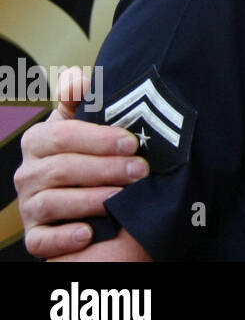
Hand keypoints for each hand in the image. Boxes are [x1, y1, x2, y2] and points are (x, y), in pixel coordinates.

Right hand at [13, 67, 150, 259]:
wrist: (85, 194)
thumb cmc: (90, 151)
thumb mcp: (86, 122)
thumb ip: (83, 98)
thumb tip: (77, 78)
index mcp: (40, 140)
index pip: (63, 135)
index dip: (98, 139)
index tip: (132, 142)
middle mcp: (28, 173)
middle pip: (62, 169)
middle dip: (105, 169)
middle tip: (141, 171)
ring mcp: (29, 205)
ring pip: (53, 203)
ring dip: (91, 201)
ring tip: (123, 199)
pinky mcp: (35, 235)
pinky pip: (41, 240)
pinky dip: (63, 238)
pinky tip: (88, 234)